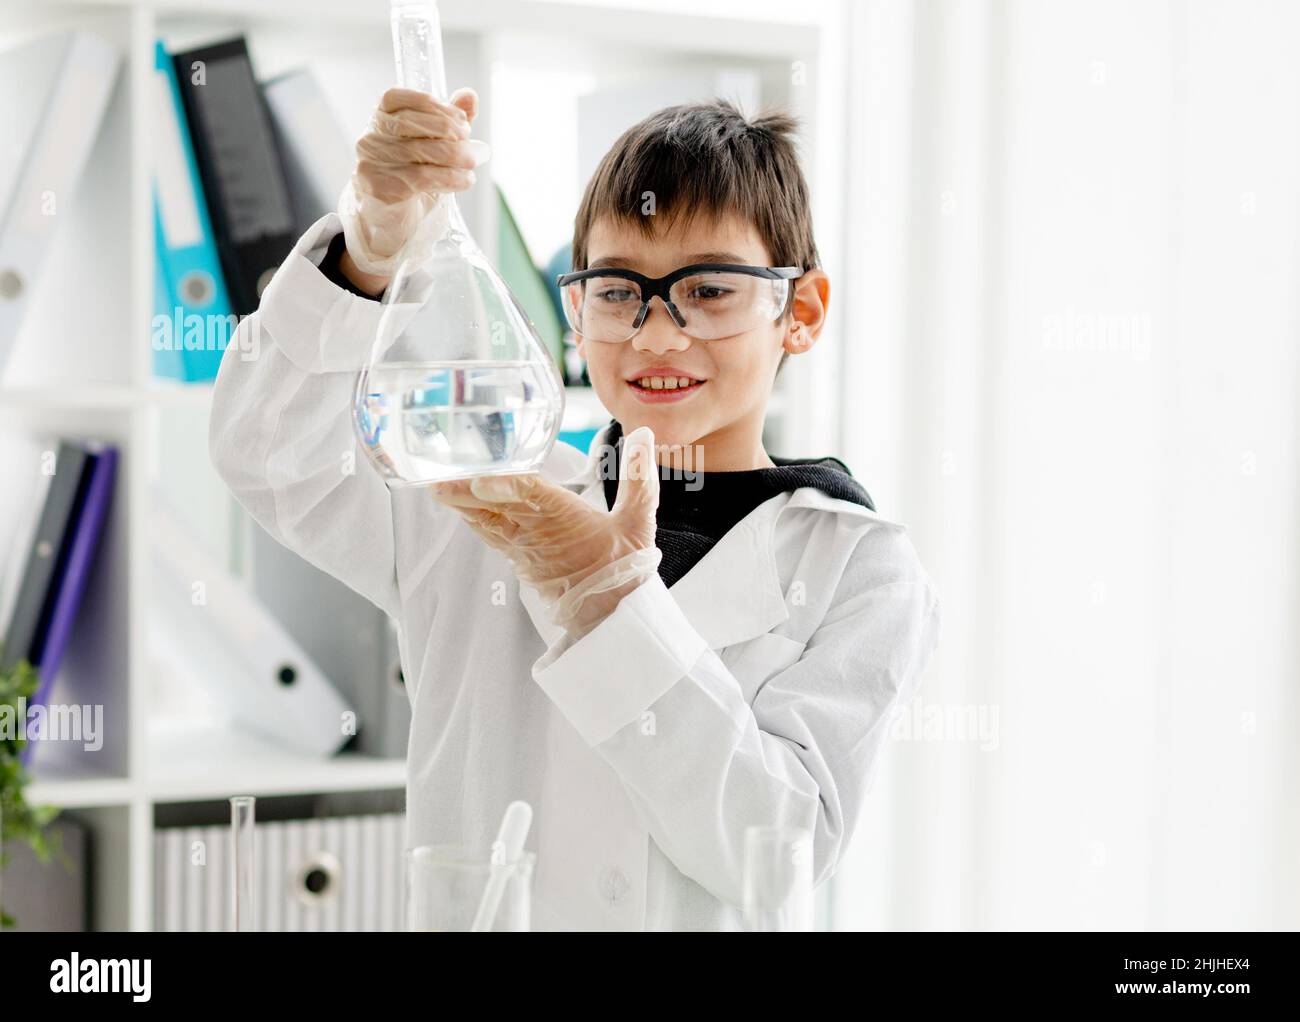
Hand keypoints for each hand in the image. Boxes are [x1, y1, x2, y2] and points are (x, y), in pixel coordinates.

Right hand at [337, 86, 489, 278]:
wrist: (391, 222)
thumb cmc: (411, 178)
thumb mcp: (431, 146)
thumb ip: (448, 120)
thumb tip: (470, 95)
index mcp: (378, 120)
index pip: (394, 98)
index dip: (429, 103)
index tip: (461, 119)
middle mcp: (369, 138)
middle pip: (411, 124)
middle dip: (449, 130)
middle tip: (473, 143)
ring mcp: (372, 163)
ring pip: (420, 152)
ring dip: (456, 156)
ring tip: (474, 162)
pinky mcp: (381, 188)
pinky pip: (422, 177)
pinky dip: (451, 177)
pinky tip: (466, 180)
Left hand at [430, 426, 661, 638]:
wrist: (614, 617)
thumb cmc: (625, 569)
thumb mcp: (640, 521)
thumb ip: (641, 475)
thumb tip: (646, 436)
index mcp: (567, 518)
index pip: (531, 494)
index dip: (504, 486)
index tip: (479, 481)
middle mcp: (539, 533)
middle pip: (497, 507)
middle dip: (467, 494)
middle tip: (439, 480)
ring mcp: (526, 549)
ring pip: (488, 523)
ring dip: (463, 507)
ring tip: (439, 489)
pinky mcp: (520, 562)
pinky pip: (492, 536)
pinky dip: (474, 521)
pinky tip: (461, 509)